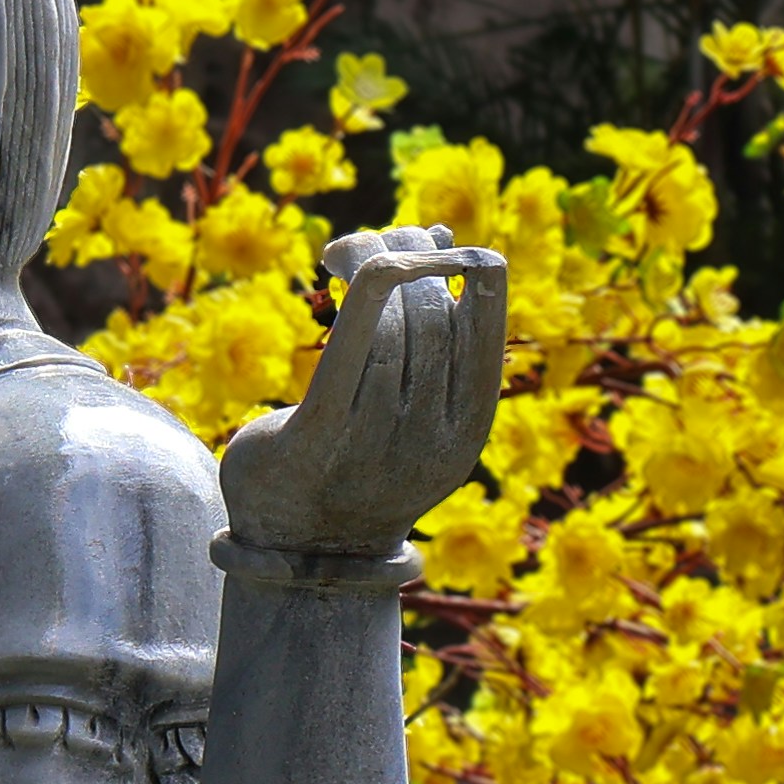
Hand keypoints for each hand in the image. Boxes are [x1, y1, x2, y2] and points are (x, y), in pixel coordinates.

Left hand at [215, 228, 509, 558]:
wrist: (299, 550)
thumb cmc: (356, 458)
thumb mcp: (407, 401)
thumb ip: (428, 330)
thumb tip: (439, 233)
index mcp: (466, 434)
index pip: (484, 328)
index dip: (469, 268)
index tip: (441, 241)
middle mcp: (430, 442)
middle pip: (432, 316)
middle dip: (408, 255)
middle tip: (377, 238)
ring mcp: (378, 444)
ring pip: (389, 323)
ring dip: (370, 262)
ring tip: (347, 249)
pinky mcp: (322, 438)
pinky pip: (352, 344)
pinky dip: (357, 286)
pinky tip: (340, 258)